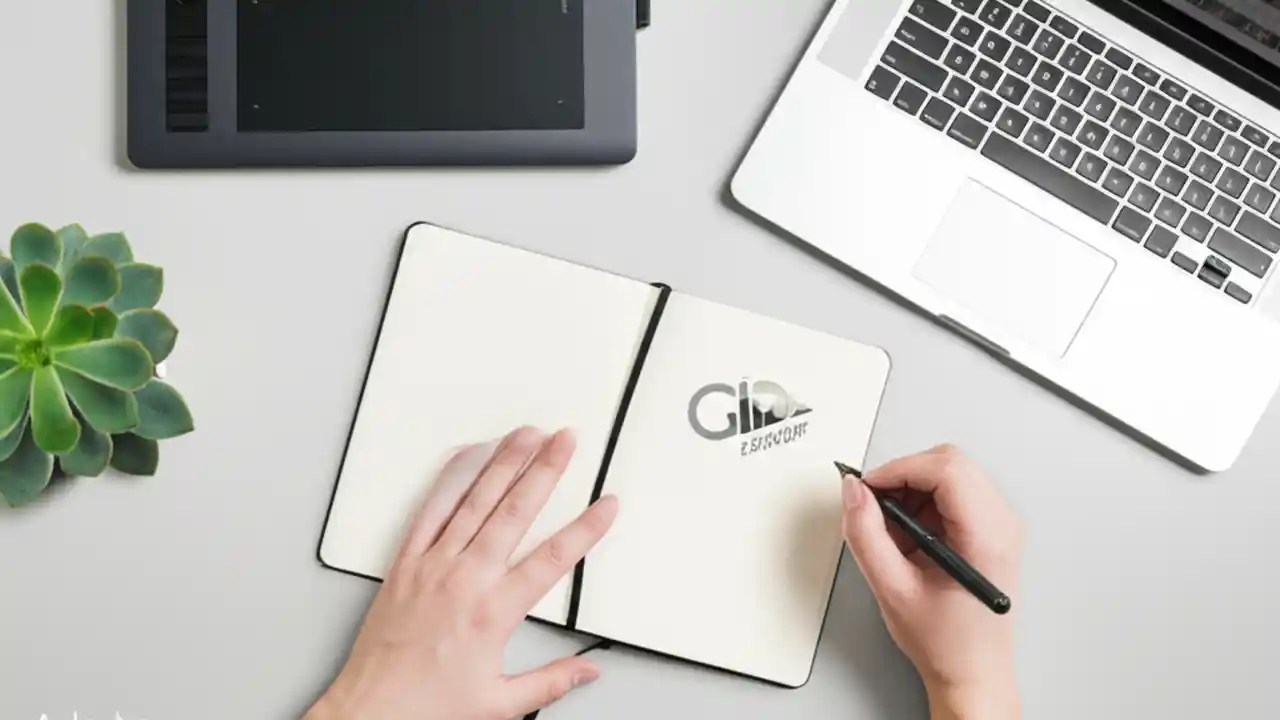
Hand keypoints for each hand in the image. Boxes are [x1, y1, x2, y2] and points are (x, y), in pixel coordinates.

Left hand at [307, 427, 618, 719]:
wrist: (370, 711)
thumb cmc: (426, 706)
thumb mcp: (501, 703)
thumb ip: (550, 680)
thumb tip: (586, 671)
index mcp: (493, 612)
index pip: (553, 559)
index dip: (586, 528)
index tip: (607, 506)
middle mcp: (464, 580)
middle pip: (515, 511)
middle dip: (546, 470)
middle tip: (566, 440)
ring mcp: (432, 565)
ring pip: (474, 501)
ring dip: (502, 462)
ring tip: (524, 434)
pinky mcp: (404, 562)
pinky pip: (429, 510)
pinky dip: (449, 479)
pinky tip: (466, 456)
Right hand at [841, 445, 1022, 719]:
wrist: (973, 672)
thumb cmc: (945, 642)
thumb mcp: (892, 589)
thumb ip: (866, 535)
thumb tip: (854, 492)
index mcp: (986, 537)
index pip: (946, 469)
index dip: (899, 469)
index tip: (868, 487)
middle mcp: (1002, 524)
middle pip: (950, 462)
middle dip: (903, 475)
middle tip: (875, 505)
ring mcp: (999, 525)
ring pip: (950, 473)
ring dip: (912, 490)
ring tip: (892, 532)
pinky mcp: (989, 529)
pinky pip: (953, 492)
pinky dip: (922, 503)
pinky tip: (909, 537)